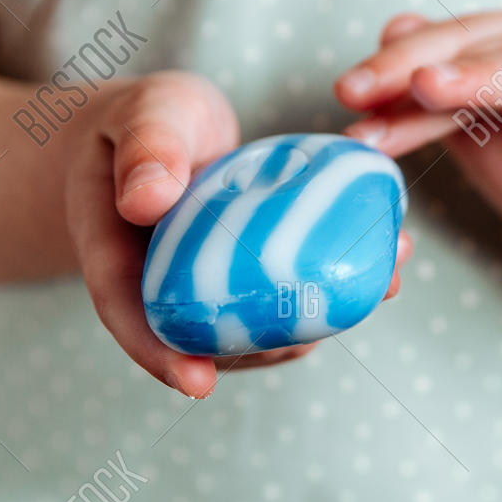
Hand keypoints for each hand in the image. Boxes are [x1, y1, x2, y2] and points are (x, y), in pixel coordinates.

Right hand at [63, 71, 410, 397]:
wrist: (160, 130)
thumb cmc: (141, 123)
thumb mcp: (143, 117)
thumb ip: (146, 149)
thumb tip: (147, 200)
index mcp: (118, 255)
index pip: (127, 312)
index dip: (159, 353)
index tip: (198, 384)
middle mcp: (166, 286)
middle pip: (203, 334)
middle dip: (262, 347)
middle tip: (313, 341)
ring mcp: (215, 286)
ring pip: (256, 317)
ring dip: (314, 318)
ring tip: (378, 288)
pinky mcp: (254, 273)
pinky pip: (288, 286)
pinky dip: (329, 281)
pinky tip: (384, 262)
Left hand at [335, 0, 501, 287]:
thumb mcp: (492, 147)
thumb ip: (444, 99)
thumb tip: (392, 28)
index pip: (445, 60)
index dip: (391, 77)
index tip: (342, 99)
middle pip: (485, 51)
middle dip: (417, 69)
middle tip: (357, 88)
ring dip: (488, 73)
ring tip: (432, 83)